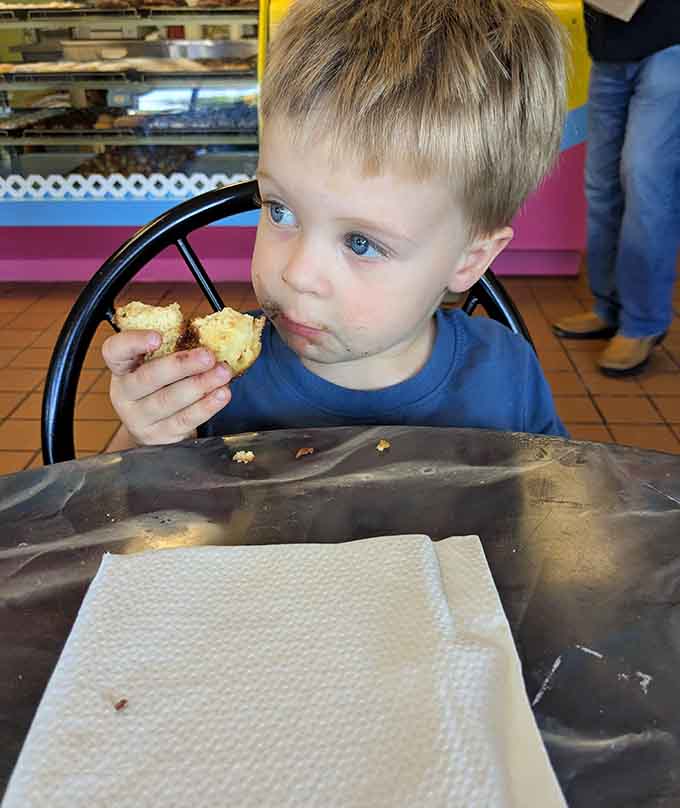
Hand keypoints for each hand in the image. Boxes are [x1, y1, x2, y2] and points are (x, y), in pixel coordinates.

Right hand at [102, 330, 231, 445]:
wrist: (154, 427)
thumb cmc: (160, 387)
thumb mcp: (155, 366)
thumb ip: (172, 350)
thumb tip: (208, 336)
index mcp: (121, 368)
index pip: (115, 351)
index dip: (134, 342)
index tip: (158, 337)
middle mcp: (125, 394)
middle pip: (149, 377)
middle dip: (182, 365)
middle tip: (208, 356)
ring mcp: (140, 418)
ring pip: (169, 400)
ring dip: (200, 385)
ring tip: (222, 374)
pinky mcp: (160, 436)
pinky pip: (184, 420)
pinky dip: (206, 407)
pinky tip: (221, 395)